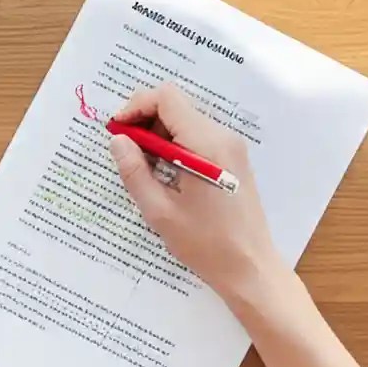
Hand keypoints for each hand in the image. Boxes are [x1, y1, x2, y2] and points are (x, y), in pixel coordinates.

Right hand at [107, 84, 283, 298]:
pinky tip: (164, 173)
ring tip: (143, 166)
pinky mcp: (233, 159)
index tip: (117, 131)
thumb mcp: (159, 211)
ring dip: (159, 134)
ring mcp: (231, 147)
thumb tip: (118, 141)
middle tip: (125, 151)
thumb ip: (135, 171)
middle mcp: (222, 137)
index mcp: (205, 145)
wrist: (250, 267)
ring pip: (186, 120)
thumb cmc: (205, 244)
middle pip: (176, 106)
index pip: (167, 98)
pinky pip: (198, 136)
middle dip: (145, 121)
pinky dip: (175, 144)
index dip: (136, 106)